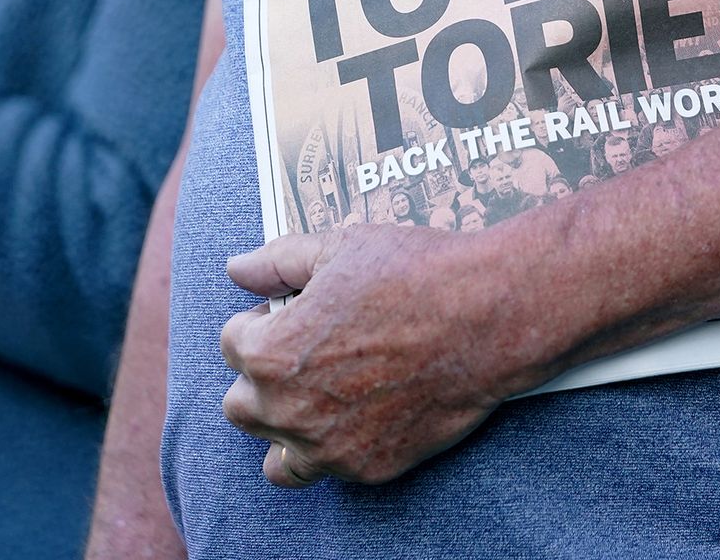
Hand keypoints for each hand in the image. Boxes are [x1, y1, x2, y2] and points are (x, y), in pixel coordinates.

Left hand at [220, 224, 542, 487]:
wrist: (488, 317)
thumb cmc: (416, 274)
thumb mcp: (338, 248)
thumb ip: (277, 262)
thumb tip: (238, 268)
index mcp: (270, 352)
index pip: (231, 344)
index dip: (265, 320)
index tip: (297, 313)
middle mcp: (288, 409)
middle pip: (241, 404)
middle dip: (266, 376)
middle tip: (312, 351)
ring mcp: (328, 446)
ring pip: (276, 455)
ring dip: (289, 426)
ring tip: (324, 395)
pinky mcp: (368, 467)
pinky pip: (326, 471)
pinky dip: (334, 448)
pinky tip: (361, 413)